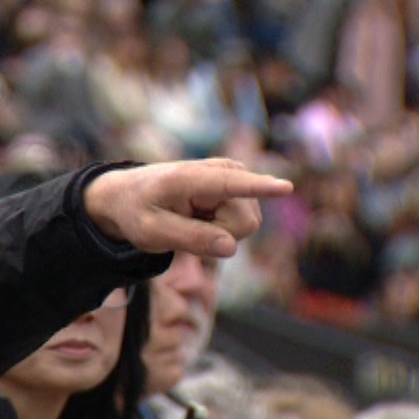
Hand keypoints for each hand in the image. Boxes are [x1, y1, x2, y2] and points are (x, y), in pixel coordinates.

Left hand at [81, 158, 292, 257]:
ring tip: (191, 218)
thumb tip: (231, 247)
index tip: (287, 187)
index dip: (260, 187)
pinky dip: (221, 228)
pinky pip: (244, 224)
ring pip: (247, 225)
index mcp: (191, 178)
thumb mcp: (151, 233)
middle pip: (244, 223)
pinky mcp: (240, 188)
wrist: (131, 195)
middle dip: (218, 235)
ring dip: (218, 231)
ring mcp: (234, 178)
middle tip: (185, 225)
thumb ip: (190, 239)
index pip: (232, 183)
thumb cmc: (138, 212)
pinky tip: (202, 216)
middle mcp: (221, 171)